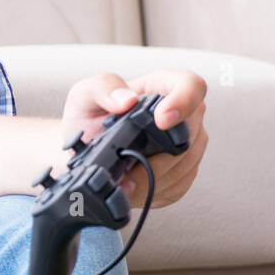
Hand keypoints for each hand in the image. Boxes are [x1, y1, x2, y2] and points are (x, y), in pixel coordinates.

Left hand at [58, 70, 208, 209]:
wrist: (83, 152)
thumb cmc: (87, 117)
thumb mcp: (84, 95)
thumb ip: (102, 88)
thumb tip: (127, 100)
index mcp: (162, 87)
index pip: (191, 86)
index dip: (183, 102)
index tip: (161, 121)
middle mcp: (182, 113)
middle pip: (190, 132)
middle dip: (158, 153)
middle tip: (127, 164)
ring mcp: (188, 143)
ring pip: (187, 162)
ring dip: (154, 175)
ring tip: (124, 178)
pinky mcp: (184, 171)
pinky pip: (180, 182)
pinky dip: (155, 188)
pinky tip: (132, 186)